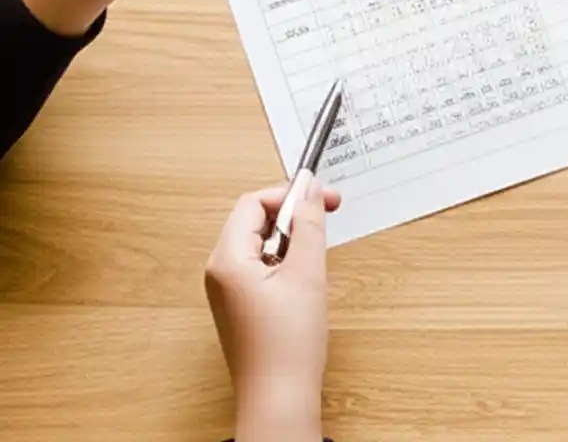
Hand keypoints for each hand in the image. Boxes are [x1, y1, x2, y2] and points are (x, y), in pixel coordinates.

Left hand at [204, 173, 340, 441]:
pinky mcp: (238, 304)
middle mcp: (219, 272)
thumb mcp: (307, 274)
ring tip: (317, 254)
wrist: (278, 396)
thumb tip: (310, 190)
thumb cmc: (288, 345)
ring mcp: (226, 290)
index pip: (253, 203)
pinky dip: (284, 259)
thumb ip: (309, 226)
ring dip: (290, 237)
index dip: (291, 195)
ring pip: (258, 243)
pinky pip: (258, 265)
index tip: (325, 197)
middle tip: (328, 212)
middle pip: (253, 220)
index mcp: (227, 260)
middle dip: (292, 213)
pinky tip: (305, 276)